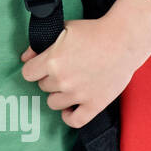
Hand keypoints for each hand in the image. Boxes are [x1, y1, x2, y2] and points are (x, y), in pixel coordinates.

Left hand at [19, 0, 150, 127]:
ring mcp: (79, 94)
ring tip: (70, 84)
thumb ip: (40, 45)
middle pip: (42, 87)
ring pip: (53, 103)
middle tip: (65, 69)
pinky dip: (69, 116)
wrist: (125, 40)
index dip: (34, 69)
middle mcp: (62, 80)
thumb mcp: (63, 30)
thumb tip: (25, 57)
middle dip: (50, 78)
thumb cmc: (94, 32)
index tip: (42, 66)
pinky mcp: (95, 104)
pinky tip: (71, 108)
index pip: (28, 74)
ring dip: (59, 95)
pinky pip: (74, 121)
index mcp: (52, 61)